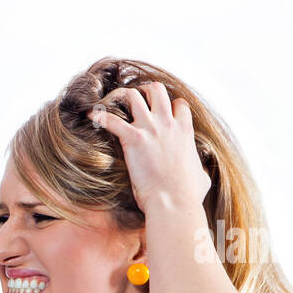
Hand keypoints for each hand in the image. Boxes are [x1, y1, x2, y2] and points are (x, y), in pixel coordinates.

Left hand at [87, 82, 210, 212]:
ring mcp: (151, 129)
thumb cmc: (187, 194)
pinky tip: (91, 116)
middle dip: (143, 91)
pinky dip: (100, 116)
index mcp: (185, 130)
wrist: (173, 201)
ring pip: (134, 96)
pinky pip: (112, 119)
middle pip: (156, 90)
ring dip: (120, 97)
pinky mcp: (134, 139)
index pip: (178, 104)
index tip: (159, 112)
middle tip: (133, 100)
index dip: (169, 105)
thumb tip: (199, 175)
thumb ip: (198, 169)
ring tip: (110, 103)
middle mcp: (168, 124)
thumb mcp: (201, 176)